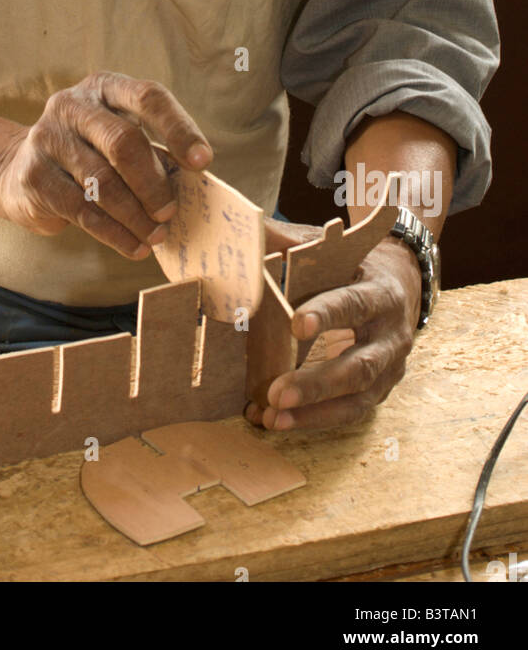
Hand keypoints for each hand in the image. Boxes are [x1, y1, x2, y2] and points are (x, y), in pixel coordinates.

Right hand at [0, 71, 212, 258]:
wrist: (18, 170)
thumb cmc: (89, 153)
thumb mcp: (118, 138)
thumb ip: (151, 150)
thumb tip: (193, 181)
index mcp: (104, 87)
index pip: (148, 97)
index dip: (179, 129)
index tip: (202, 162)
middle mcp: (72, 105)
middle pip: (124, 142)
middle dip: (154, 183)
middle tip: (170, 213)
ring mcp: (48, 138)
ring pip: (104, 182)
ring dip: (136, 216)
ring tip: (156, 236)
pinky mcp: (35, 176)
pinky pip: (83, 211)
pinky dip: (115, 234)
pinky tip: (134, 246)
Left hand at [245, 233, 422, 430]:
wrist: (402, 283)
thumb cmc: (353, 264)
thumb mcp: (334, 248)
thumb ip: (292, 240)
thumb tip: (247, 227)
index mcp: (381, 292)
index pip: (355, 304)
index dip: (327, 314)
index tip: (295, 324)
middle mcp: (392, 335)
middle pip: (359, 365)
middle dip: (317, 382)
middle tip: (276, 393)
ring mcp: (389, 368)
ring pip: (356, 397)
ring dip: (313, 411)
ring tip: (273, 418)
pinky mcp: (380, 389)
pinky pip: (349, 412)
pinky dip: (314, 420)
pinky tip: (278, 422)